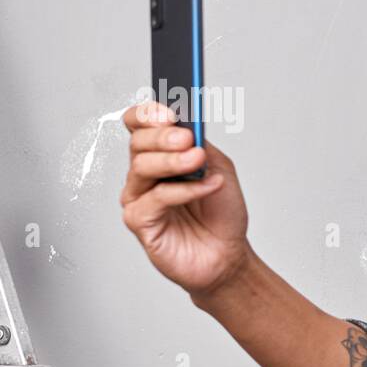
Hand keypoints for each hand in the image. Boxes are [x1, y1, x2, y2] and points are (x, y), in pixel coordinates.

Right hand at [119, 101, 252, 297]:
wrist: (228, 254)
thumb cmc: (220, 214)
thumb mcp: (219, 168)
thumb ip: (202, 145)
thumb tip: (186, 127)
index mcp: (160, 155)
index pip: (138, 125)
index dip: (147, 115)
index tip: (169, 112)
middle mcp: (144, 174)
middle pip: (138, 143)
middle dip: (163, 136)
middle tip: (187, 138)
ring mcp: (138, 197)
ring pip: (142, 167)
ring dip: (173, 161)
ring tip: (198, 160)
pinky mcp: (139, 221)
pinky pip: (155, 198)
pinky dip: (183, 190)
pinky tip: (206, 187)